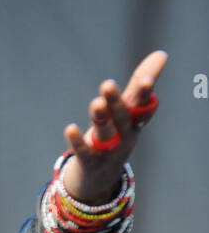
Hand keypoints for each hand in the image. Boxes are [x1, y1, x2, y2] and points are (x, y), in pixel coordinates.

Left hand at [61, 50, 167, 202]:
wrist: (101, 178)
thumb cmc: (117, 136)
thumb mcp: (129, 111)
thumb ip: (139, 85)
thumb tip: (163, 53)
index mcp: (135, 122)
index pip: (143, 106)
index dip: (145, 94)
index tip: (146, 79)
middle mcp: (124, 136)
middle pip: (122, 119)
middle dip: (116, 103)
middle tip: (107, 84)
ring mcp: (109, 152)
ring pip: (105, 134)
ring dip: (100, 118)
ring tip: (95, 104)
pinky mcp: (91, 164)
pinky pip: (85, 153)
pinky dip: (78, 142)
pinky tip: (70, 129)